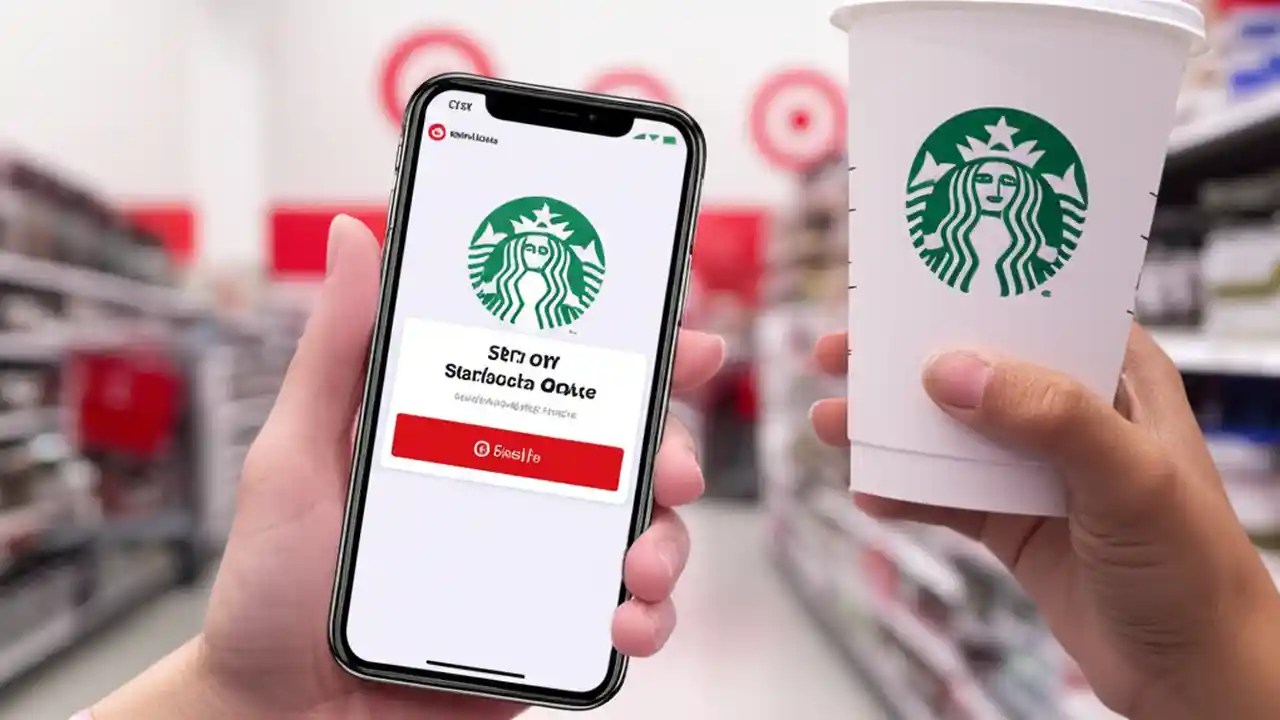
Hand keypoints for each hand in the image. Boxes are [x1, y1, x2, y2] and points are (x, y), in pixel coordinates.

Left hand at [94, 215, 724, 718]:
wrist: (276, 709)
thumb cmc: (274, 584)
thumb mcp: (296, 454)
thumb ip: (335, 351)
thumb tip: (353, 238)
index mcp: (472, 437)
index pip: (566, 381)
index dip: (638, 355)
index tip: (685, 341)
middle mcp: (520, 493)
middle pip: (628, 453)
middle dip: (674, 449)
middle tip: (670, 467)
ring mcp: (540, 566)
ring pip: (646, 534)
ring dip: (670, 541)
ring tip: (641, 564)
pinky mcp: (549, 636)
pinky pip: (628, 621)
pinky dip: (648, 620)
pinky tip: (623, 624)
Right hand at [810, 325, 1279, 719]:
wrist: (1192, 673)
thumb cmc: (1193, 567)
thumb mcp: (1132, 478)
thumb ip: (1050, 417)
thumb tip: (952, 373)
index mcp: (1118, 375)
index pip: (1040, 309)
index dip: (973, 290)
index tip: (906, 283)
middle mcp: (1073, 413)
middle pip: (976, 366)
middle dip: (906, 358)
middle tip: (841, 351)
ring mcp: (1037, 469)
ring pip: (949, 432)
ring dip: (891, 427)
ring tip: (832, 422)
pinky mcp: (1013, 520)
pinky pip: (944, 497)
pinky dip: (904, 493)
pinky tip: (869, 492)